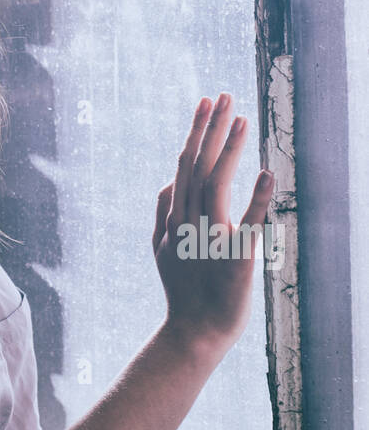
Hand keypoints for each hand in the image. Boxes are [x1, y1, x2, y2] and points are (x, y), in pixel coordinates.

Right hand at [152, 94, 274, 360]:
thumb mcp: (163, 249)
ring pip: (216, 184)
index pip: (187, 163)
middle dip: (210, 128)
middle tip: (222, 95)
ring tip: (240, 119)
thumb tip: (168, 179)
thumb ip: (163, 213)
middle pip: (199, 165)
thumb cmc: (186, 292)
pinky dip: (257, 198)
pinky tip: (266, 173)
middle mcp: (190, 222)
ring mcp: (210, 238)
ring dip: (228, 149)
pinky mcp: (236, 258)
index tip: (208, 103)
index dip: (198, 131)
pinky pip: (247, 224)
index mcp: (176, 217)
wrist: (195, 333)